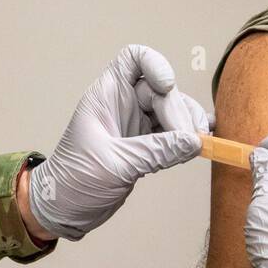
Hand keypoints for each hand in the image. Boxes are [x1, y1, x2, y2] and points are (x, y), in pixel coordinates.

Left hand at [28, 44, 209, 240]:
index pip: (133, 59)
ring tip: (201, 144)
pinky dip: (188, 138)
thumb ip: (156, 151)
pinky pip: (172, 133)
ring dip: (189, 124)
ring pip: (171, 111)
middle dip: (178, 111)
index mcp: (106, 96)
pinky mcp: (144, 144)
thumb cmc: (75, 181)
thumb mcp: (116, 164)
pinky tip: (204, 143)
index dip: (155, 64)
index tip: (167, 87)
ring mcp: (134, 124)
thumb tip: (193, 142)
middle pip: (161, 91)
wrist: (63, 209)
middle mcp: (122, 104)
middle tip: (190, 139)